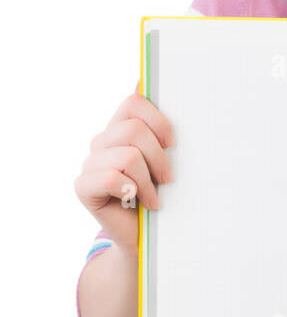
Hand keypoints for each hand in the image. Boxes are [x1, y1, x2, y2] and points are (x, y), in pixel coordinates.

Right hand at [73, 80, 173, 253]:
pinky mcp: (83, 186)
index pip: (133, 103)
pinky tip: (139, 202)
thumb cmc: (159, 194)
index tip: (172, 143)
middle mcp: (102, 142)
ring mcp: (90, 163)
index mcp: (120, 128)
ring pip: (128, 156)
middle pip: (134, 130)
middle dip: (158, 156)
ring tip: (153, 196)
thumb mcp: (165, 159)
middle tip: (167, 178)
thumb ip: (158, 127)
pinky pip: (113, 178)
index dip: (158, 121)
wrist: (144, 235)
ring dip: (148, 180)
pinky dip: (133, 191)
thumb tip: (147, 81)